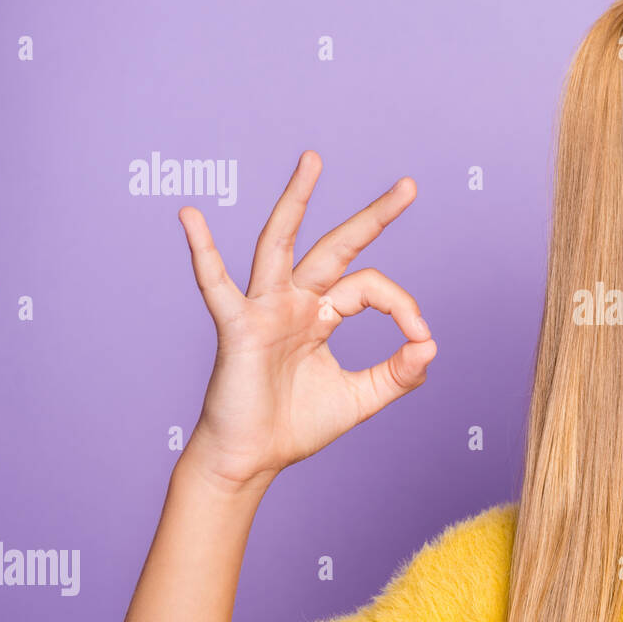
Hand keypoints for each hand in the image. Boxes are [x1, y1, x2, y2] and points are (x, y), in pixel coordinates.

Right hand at [176, 150, 435, 488]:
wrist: (252, 461)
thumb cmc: (296, 426)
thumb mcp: (361, 398)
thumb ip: (399, 374)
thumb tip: (431, 345)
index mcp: (322, 315)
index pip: (371, 289)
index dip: (403, 308)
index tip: (421, 339)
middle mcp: (296, 302)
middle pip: (338, 247)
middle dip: (374, 217)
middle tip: (410, 185)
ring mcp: (265, 308)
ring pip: (281, 243)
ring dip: (296, 201)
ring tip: (313, 160)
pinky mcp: (237, 327)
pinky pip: (216, 285)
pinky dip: (202, 250)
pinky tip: (191, 216)